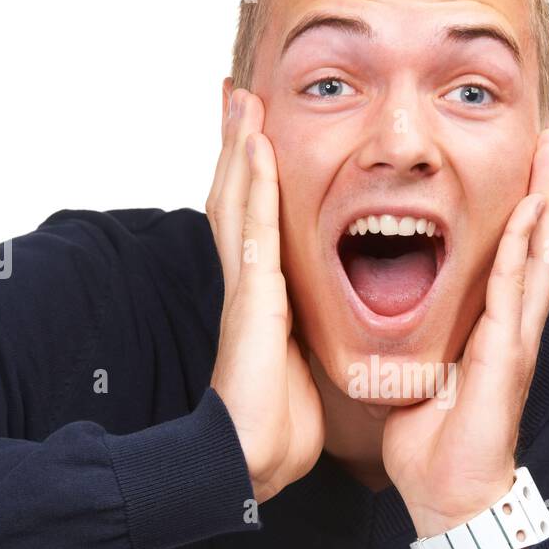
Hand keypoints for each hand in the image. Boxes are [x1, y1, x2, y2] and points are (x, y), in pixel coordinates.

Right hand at [206, 87, 324, 504]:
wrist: (253, 454)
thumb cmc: (276, 419)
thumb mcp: (298, 361)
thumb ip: (302, 333)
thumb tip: (313, 328)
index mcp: (263, 296)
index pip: (254, 221)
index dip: (252, 177)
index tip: (256, 135)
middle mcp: (248, 281)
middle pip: (235, 197)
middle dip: (236, 146)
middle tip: (237, 95)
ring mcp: (246, 285)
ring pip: (237, 200)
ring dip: (239, 147)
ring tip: (242, 99)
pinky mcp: (253, 296)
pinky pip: (254, 227)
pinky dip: (254, 184)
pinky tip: (257, 146)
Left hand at [382, 129, 548, 548]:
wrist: (451, 494)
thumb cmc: (436, 443)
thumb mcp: (426, 374)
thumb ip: (424, 340)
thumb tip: (395, 317)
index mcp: (493, 329)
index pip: (518, 255)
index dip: (525, 207)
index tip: (524, 161)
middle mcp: (513, 327)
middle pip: (544, 243)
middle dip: (548, 189)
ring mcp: (515, 339)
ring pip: (542, 257)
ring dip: (547, 202)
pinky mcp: (505, 355)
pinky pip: (514, 291)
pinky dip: (522, 248)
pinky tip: (526, 211)